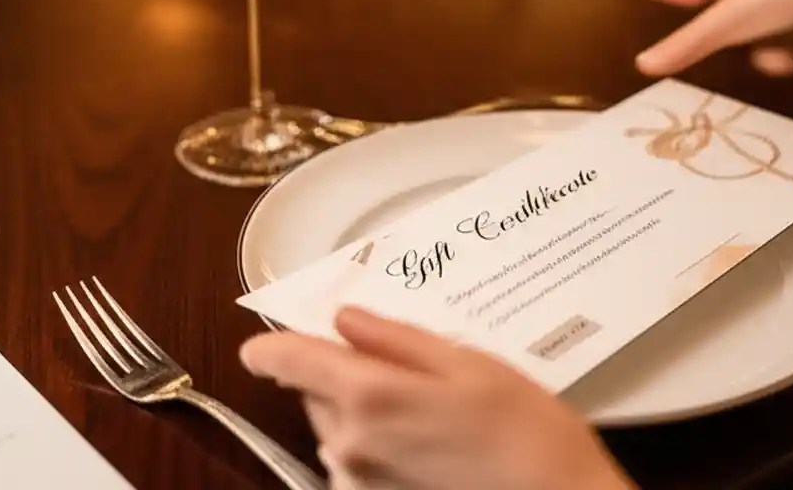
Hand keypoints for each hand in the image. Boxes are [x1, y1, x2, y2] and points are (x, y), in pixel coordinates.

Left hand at [241, 308, 634, 489]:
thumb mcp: (466, 362)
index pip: (285, 359)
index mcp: (367, 395)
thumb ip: (395, 338)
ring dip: (362, 413)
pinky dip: (376, 447)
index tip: (269, 337)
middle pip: (314, 391)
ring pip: (335, 428)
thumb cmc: (522, 430)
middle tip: (408, 371)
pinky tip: (429, 447)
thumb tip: (345, 319)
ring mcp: (357, 482)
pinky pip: (354, 463)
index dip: (273, 343)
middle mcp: (348, 444)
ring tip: (430, 414)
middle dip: (344, 374)